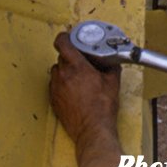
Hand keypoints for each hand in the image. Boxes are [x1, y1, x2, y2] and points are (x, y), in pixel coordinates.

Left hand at [49, 32, 121, 147]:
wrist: (93, 129)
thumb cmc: (102, 107)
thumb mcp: (113, 83)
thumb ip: (112, 68)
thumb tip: (113, 63)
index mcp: (77, 67)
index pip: (62, 43)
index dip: (64, 37)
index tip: (68, 37)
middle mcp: (63, 75)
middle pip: (61, 57)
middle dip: (70, 57)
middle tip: (80, 61)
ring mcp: (56, 88)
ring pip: (56, 71)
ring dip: (64, 71)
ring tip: (76, 77)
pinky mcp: (53, 100)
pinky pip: (54, 85)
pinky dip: (61, 84)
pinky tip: (72, 90)